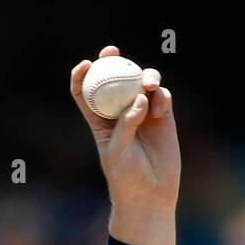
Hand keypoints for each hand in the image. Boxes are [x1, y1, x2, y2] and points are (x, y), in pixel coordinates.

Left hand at [71, 45, 179, 244]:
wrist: (151, 193)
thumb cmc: (126, 177)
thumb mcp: (118, 152)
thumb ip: (126, 125)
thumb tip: (139, 99)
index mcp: (98, 121)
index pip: (84, 94)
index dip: (81, 76)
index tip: (85, 64)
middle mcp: (119, 113)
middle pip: (113, 79)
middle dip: (111, 60)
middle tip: (112, 51)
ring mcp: (142, 112)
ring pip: (141, 82)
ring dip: (145, 76)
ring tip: (148, 85)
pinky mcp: (163, 116)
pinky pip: (162, 96)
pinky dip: (161, 97)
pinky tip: (159, 111)